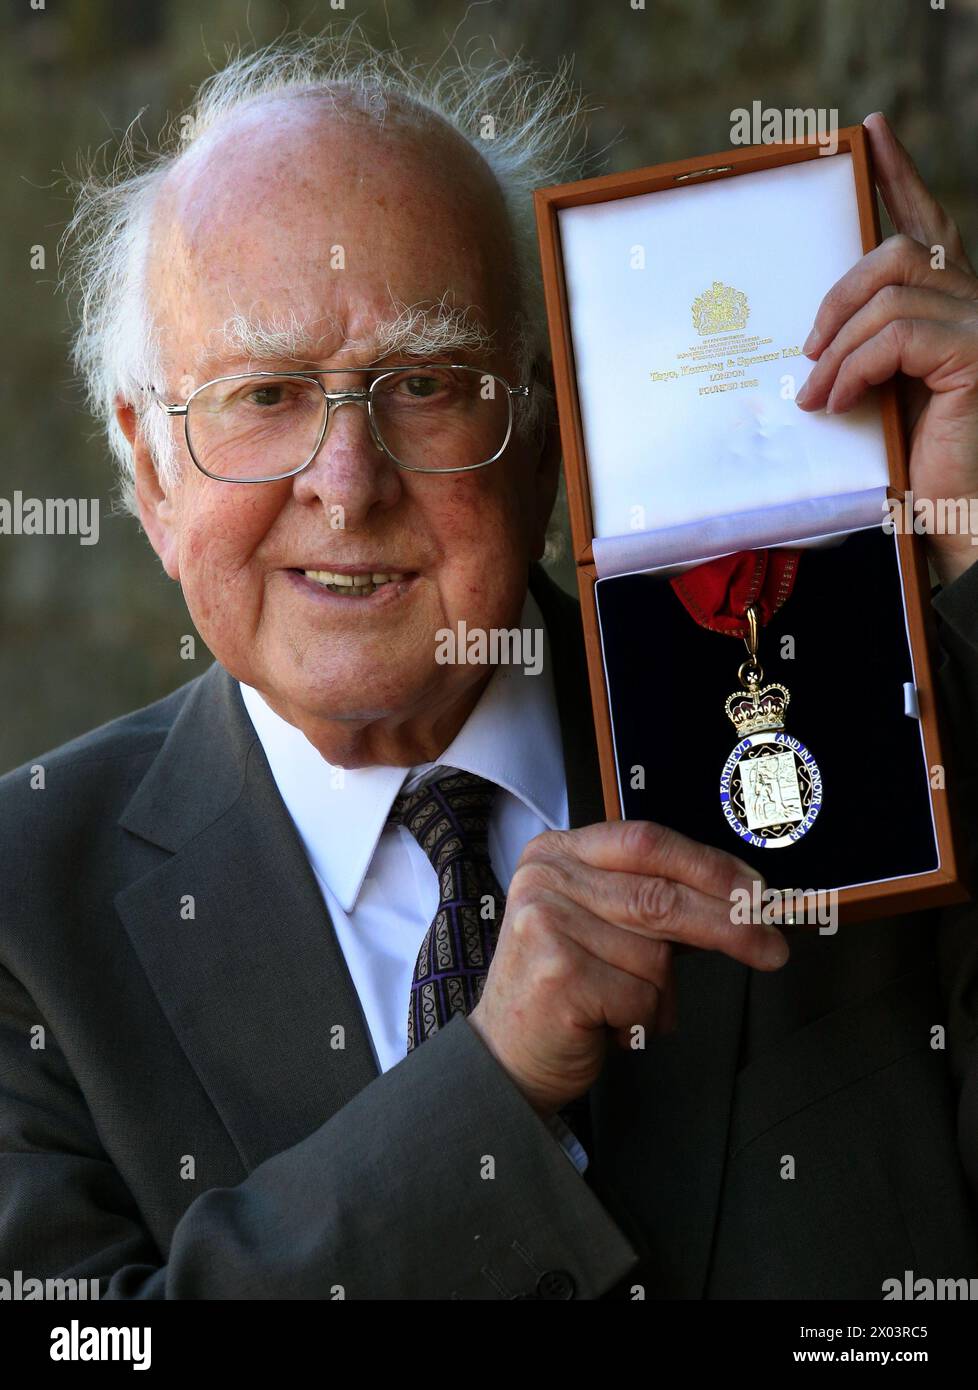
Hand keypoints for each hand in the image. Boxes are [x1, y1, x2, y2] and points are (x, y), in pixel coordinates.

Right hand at [466, 820, 787, 1117]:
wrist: (505, 1055)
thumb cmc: (564, 987)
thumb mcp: (599, 925)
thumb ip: (651, 901)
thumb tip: (742, 899)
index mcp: (557, 852)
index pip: (648, 841)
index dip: (710, 866)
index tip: (756, 892)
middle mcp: (545, 879)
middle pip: (661, 895)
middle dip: (729, 924)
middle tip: (771, 946)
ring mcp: (546, 924)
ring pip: (656, 954)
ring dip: (660, 993)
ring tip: (624, 1004)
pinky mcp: (558, 975)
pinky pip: (642, 996)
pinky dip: (643, 1020)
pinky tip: (609, 1024)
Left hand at [795, 112, 977, 586]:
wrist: (947, 521)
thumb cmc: (909, 468)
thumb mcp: (873, 395)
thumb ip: (859, 352)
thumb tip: (807, 337)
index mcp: (951, 307)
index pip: (928, 225)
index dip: (900, 175)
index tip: (867, 133)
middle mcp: (977, 304)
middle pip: (902, 249)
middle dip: (839, 291)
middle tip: (805, 348)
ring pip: (892, 293)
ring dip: (838, 345)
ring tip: (815, 394)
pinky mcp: (976, 354)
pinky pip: (898, 334)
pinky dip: (855, 366)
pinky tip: (836, 402)